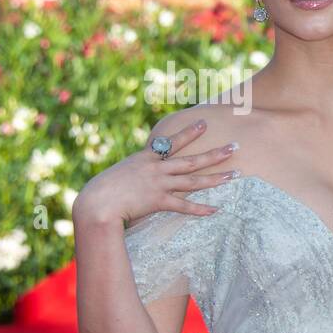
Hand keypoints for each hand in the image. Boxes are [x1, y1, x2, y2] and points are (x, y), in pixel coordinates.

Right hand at [73, 119, 238, 229]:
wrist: (96, 202)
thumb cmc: (104, 189)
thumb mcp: (121, 173)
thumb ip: (136, 172)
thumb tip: (144, 174)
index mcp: (146, 158)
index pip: (172, 142)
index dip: (190, 133)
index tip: (205, 123)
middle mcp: (156, 169)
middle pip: (191, 160)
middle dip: (215, 153)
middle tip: (235, 146)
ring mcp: (158, 184)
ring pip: (194, 181)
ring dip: (216, 178)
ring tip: (236, 174)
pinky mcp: (158, 201)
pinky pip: (184, 206)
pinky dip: (200, 209)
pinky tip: (216, 210)